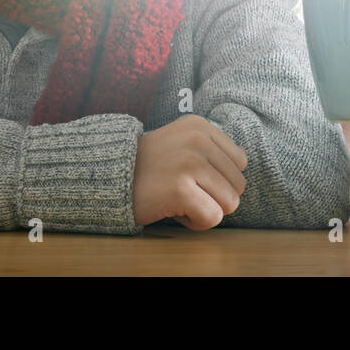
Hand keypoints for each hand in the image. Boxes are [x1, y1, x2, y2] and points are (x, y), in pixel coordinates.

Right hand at [132, 114, 247, 229]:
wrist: (107, 177)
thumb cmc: (148, 168)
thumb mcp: (181, 142)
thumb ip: (211, 150)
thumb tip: (242, 163)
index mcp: (201, 126)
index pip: (240, 162)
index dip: (219, 178)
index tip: (190, 176)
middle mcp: (198, 139)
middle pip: (238, 185)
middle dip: (214, 196)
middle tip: (183, 190)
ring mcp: (190, 162)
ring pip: (230, 203)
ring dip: (206, 209)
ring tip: (179, 199)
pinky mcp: (181, 188)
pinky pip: (213, 218)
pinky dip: (196, 223)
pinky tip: (174, 210)